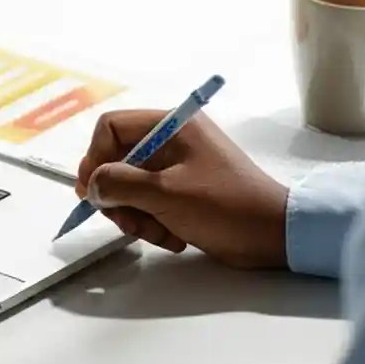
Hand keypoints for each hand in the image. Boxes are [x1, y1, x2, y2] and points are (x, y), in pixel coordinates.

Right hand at [77, 110, 288, 268]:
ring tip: (159, 234)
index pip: (111, 128)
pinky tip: (173, 237)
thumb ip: (120, 184)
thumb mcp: (166, 194)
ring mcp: (178, 167)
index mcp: (171, 126)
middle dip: (119, 196)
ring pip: (130, 187)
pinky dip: (154, 223)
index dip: (95, 158)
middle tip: (128, 223)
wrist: (273, 235)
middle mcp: (172, 140)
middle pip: (117, 161)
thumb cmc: (223, 207)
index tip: (93, 193)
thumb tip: (91, 185)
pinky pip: (149, 203)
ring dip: (136, 216)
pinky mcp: (183, 191)